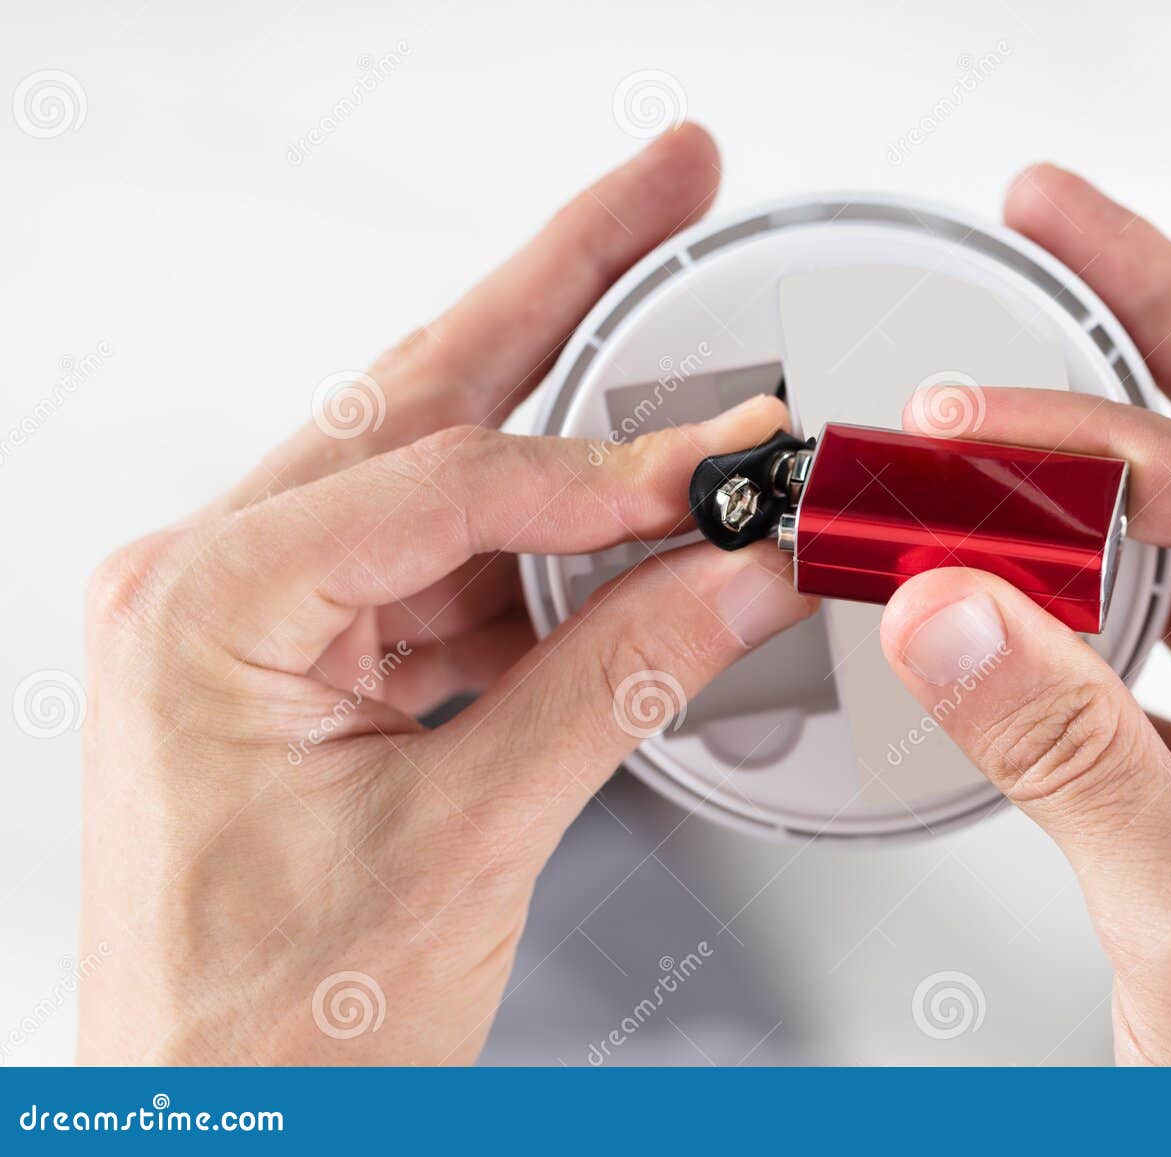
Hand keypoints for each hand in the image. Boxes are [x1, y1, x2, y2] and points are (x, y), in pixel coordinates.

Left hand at [78, 126, 814, 1063]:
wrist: (216, 1123)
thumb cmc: (263, 1029)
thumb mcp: (458, 849)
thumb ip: (611, 685)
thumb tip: (725, 577)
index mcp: (208, 610)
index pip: (438, 479)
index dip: (603, 466)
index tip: (722, 464)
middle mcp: (227, 584)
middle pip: (427, 398)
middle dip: (558, 286)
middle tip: (661, 188)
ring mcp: (276, 617)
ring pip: (451, 474)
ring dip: (577, 436)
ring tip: (680, 370)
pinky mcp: (327, 660)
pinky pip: (460, 568)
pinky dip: (557, 552)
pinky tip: (636, 529)